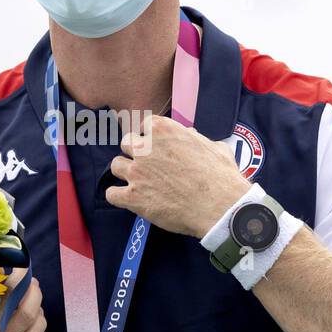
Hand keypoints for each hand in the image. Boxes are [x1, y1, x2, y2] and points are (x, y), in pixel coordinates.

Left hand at [106, 115, 252, 237]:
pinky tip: (129, 200)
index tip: (156, 146)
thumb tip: (190, 134)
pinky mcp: (133, 197)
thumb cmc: (221, 176)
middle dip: (134, 152)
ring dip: (125, 173)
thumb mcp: (214, 147)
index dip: (150, 136)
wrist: (220, 207)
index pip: (145, 125)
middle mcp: (145, 148)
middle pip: (126, 143)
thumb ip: (196, 138)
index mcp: (163, 130)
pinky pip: (111, 194)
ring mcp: (136, 172)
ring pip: (116, 166)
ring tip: (138, 183)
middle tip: (147, 165)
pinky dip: (118, 197)